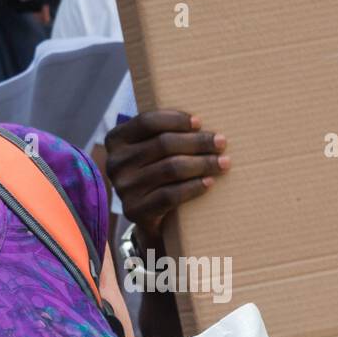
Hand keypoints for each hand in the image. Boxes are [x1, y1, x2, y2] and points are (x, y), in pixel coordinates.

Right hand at [104, 109, 227, 242]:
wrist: (147, 216)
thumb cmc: (154, 172)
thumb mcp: (149, 150)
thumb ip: (162, 133)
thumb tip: (201, 122)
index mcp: (115, 140)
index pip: (147, 122)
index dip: (176, 120)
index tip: (199, 122)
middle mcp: (115, 163)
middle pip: (163, 144)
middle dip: (197, 142)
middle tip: (220, 142)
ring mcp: (123, 188)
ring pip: (170, 169)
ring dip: (202, 164)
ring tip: (223, 162)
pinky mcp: (134, 210)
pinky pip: (170, 195)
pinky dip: (193, 187)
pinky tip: (209, 182)